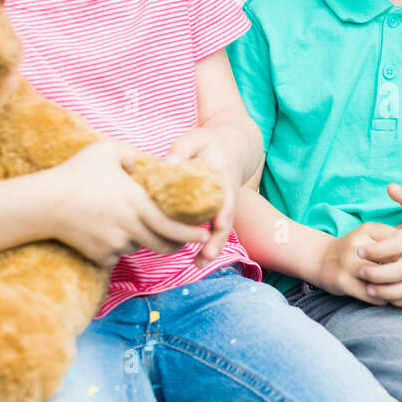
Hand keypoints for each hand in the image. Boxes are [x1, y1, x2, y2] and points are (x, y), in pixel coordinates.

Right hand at [47, 140, 211, 267]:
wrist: (43, 203)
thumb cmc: (76, 173)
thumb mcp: (105, 150)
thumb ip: (132, 153)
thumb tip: (146, 162)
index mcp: (136, 203)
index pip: (173, 226)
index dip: (192, 233)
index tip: (205, 234)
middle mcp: (129, 227)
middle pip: (162, 244)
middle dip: (178, 244)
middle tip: (187, 241)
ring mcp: (114, 244)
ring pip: (140, 248)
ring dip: (147, 242)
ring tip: (147, 231)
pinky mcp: (100, 256)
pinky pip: (118, 255)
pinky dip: (121, 248)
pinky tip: (113, 233)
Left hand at [165, 128, 237, 265]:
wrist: (234, 147)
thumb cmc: (210, 142)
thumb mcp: (197, 137)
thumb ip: (183, 148)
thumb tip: (168, 163)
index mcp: (223, 175)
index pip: (227, 194)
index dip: (224, 209)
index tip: (219, 222)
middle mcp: (228, 194)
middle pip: (227, 219)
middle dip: (218, 238)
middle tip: (208, 255)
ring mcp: (226, 205)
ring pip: (222, 229)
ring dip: (213, 247)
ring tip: (200, 264)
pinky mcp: (219, 212)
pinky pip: (216, 230)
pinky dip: (208, 245)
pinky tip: (197, 261)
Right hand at [319, 222, 399, 304]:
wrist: (322, 260)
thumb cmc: (355, 248)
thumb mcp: (371, 234)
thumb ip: (394, 236)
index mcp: (367, 230)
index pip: (398, 242)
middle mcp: (357, 245)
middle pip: (392, 260)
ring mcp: (349, 264)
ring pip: (382, 279)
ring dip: (396, 287)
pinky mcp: (343, 282)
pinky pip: (371, 295)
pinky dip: (384, 298)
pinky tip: (390, 299)